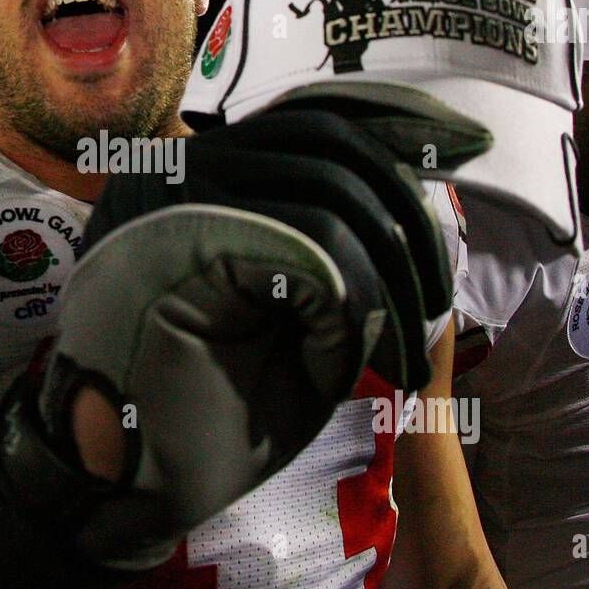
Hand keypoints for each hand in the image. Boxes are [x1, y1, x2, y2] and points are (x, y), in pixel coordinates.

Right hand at [0, 103, 457, 567]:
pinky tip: (332, 361)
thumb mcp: (284, 307)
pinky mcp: (189, 236)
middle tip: (434, 301)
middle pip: (334, 141)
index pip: (311, 110)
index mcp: (200, 170)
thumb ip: (328, 236)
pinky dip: (346, 309)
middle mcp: (183, 164)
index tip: (466, 143)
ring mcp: (179, 194)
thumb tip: (415, 186)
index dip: (396, 117)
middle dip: (407, 218)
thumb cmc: (205, 403)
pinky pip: (313, 249)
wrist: (122, 478)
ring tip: (396, 349)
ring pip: (331, 195)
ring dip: (387, 277)